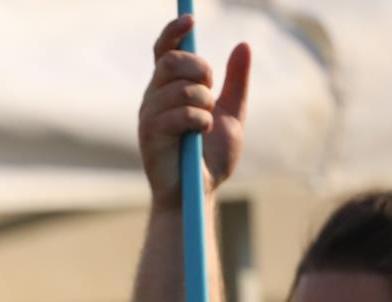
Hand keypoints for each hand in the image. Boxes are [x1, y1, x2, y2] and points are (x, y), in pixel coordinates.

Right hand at [139, 14, 251, 210]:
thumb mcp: (231, 113)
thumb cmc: (210, 158)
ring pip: (180, 87)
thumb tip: (243, 45)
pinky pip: (180, 113)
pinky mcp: (149, 136)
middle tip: (211, 89)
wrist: (197, 192)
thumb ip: (236, 82)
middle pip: (170, 61)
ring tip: (207, 122)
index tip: (190, 19)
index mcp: (169, 89)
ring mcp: (148, 116)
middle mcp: (153, 98)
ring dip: (204, 100)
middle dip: (198, 69)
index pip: (164, 50)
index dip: (173, 31)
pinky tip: (201, 133)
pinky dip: (199, 120)